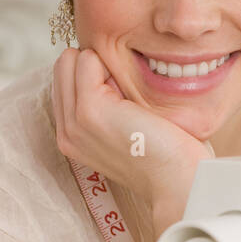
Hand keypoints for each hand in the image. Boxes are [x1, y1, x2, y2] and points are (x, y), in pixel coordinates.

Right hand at [51, 48, 213, 226]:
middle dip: (94, 66)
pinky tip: (133, 96)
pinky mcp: (88, 109)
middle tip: (126, 94)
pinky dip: (113, 65)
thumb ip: (106, 105)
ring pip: (71, 59)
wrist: (177, 182)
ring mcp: (74, 121)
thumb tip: (104, 66)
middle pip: (62, 66)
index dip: (94, 76)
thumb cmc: (165, 156)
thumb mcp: (124, 130)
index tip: (123, 99)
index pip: (64, 81)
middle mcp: (66, 131)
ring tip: (129, 98)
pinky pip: (87, 59)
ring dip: (104, 65)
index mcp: (72, 137)